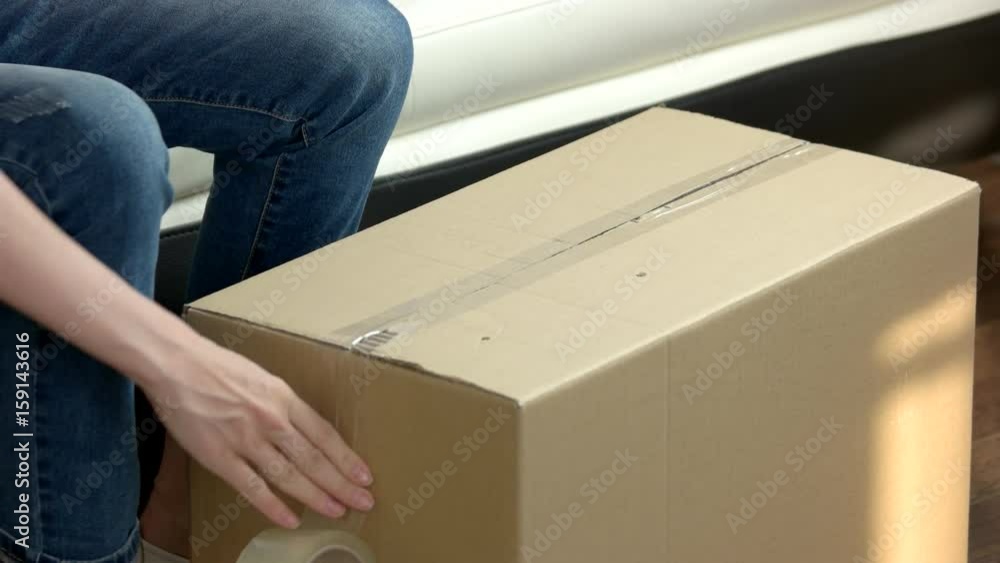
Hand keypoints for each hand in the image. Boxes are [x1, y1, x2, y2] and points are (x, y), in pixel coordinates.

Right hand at [140, 334, 372, 528]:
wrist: (176, 365)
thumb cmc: (217, 366)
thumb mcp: (263, 378)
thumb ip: (283, 404)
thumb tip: (302, 428)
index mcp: (284, 398)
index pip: (324, 435)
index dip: (346, 458)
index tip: (364, 476)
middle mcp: (272, 420)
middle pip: (314, 458)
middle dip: (342, 483)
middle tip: (364, 501)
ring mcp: (246, 440)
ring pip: (289, 475)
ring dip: (316, 496)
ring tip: (337, 511)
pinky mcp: (219, 457)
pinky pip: (251, 487)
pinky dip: (273, 506)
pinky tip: (291, 520)